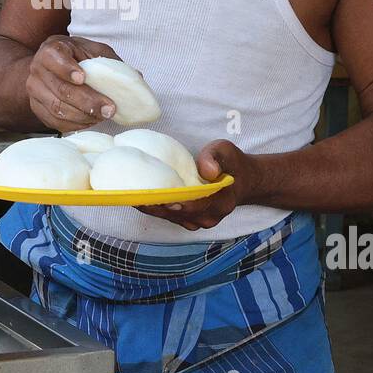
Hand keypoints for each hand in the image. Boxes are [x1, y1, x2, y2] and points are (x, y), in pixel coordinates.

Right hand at [27, 34, 122, 131]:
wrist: (48, 69)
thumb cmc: (75, 57)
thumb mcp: (92, 51)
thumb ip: (110, 62)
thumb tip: (137, 78)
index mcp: (51, 50)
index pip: (53, 58)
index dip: (67, 69)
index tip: (82, 78)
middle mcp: (38, 69)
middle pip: (60, 89)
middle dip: (87, 101)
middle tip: (110, 109)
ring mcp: (35, 90)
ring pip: (57, 108)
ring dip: (83, 116)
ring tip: (103, 116)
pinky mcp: (37, 108)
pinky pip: (55, 122)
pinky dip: (75, 124)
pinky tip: (90, 121)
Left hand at [137, 140, 256, 230]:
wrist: (242, 181)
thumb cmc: (232, 163)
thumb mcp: (226, 151)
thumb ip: (215, 157)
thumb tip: (206, 171)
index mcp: (221, 201)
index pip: (197, 205)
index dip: (178, 203)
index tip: (160, 198)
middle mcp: (209, 217)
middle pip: (178, 214)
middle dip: (156, 205)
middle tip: (132, 194)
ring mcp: (198, 222)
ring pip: (170, 217)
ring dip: (151, 207)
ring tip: (130, 194)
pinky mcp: (189, 221)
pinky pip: (169, 216)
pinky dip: (155, 207)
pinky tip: (139, 196)